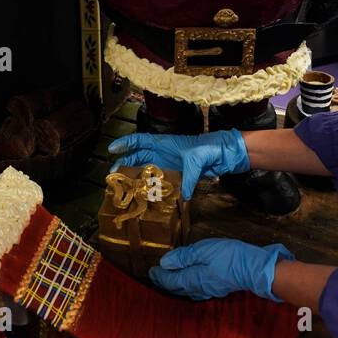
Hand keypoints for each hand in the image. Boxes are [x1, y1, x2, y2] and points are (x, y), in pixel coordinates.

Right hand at [108, 129, 249, 198]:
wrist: (225, 155)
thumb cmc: (210, 149)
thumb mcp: (197, 160)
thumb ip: (188, 178)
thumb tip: (183, 196)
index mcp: (165, 143)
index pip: (140, 140)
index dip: (125, 143)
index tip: (112, 150)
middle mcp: (164, 153)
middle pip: (139, 156)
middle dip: (125, 164)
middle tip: (113, 176)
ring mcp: (170, 165)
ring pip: (147, 170)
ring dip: (135, 177)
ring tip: (124, 187)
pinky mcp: (178, 175)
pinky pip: (160, 182)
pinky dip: (152, 188)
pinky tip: (145, 196)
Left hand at [149, 238, 294, 301]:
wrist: (255, 269)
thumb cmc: (230, 256)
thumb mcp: (204, 250)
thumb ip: (184, 256)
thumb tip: (164, 263)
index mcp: (193, 278)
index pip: (171, 280)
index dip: (160, 276)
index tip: (150, 271)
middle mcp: (199, 288)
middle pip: (177, 287)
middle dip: (165, 281)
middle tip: (156, 275)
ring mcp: (209, 289)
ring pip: (187, 289)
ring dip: (176, 284)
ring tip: (169, 278)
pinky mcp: (218, 287)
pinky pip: (196, 288)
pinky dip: (187, 284)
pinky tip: (190, 281)